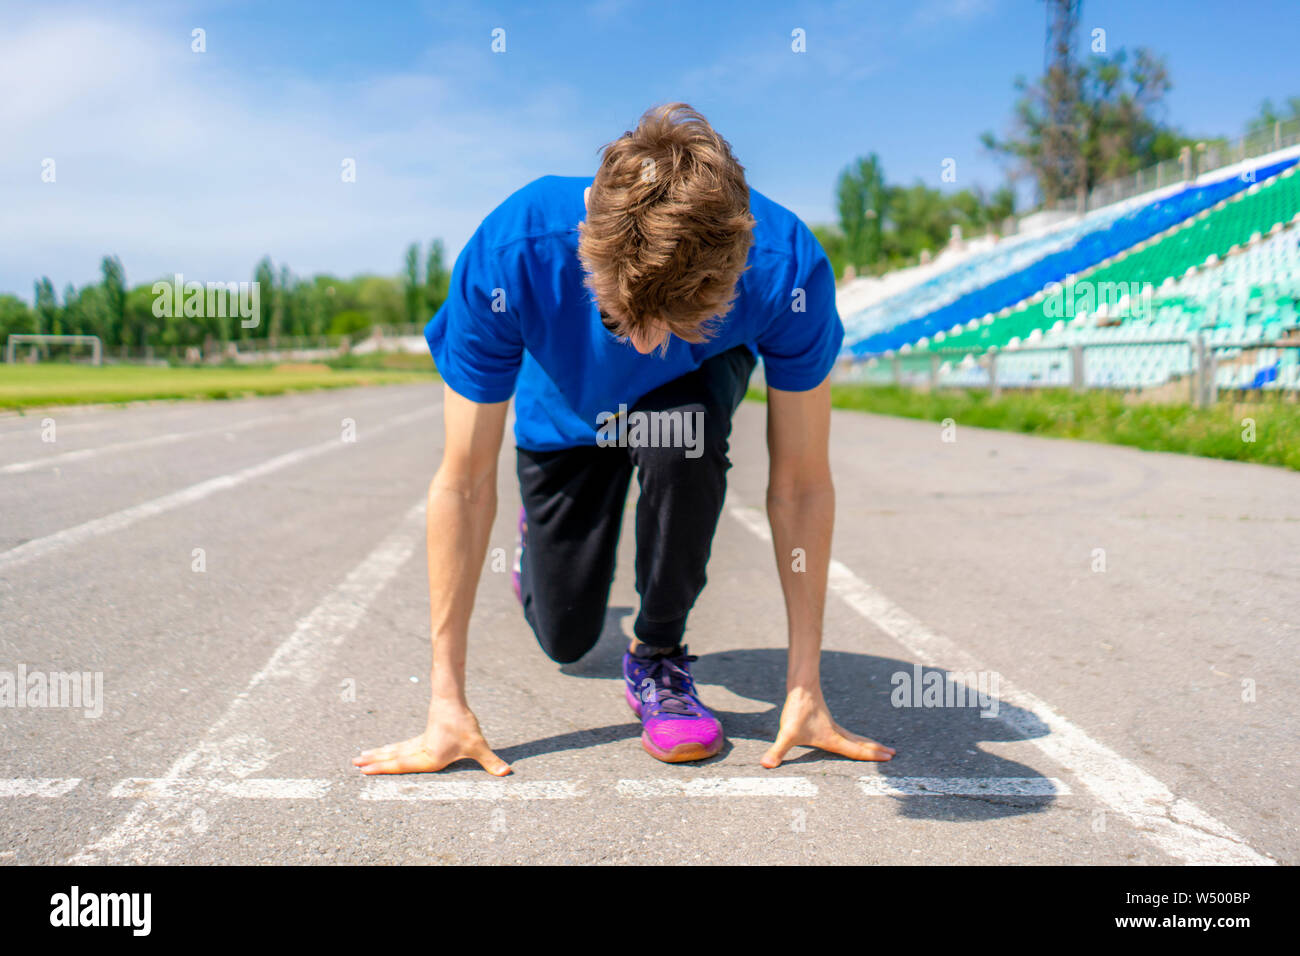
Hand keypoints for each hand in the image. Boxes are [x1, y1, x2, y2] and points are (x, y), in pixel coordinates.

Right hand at [353, 699, 510, 775]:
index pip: (402, 765)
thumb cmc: (463, 724)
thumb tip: (507, 772)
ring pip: (394, 750)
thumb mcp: (478, 745)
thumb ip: (491, 761)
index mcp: (429, 757)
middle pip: (393, 757)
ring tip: (360, 757)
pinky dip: (389, 750)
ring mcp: (419, 743)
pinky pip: (401, 746)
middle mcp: (420, 751)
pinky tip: (382, 752)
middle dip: (374, 763)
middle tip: (354, 764)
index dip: (383, 769)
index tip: (364, 770)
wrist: (453, 700)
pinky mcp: (422, 736)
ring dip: (378, 755)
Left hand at [761, 685, 895, 768]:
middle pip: (861, 743)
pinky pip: (849, 732)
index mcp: (832, 739)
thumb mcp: (786, 734)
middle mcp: (837, 732)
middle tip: (893, 753)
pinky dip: (858, 738)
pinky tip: (856, 739)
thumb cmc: (796, 711)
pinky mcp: (828, 719)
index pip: (856, 750)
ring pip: (856, 737)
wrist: (801, 687)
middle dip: (876, 750)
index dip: (872, 756)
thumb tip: (765, 765)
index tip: (888, 757)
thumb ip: (777, 751)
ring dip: (869, 743)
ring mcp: (833, 725)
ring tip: (882, 747)